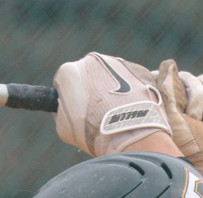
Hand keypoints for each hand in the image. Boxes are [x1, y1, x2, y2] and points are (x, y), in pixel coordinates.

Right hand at [53, 52, 170, 156]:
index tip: (78, 113)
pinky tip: (134, 112)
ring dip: (114, 93)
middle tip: (99, 115)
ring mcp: (118, 63)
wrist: (130, 132)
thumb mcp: (64, 128)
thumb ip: (61, 111)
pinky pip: (134, 82)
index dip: (70, 100)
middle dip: (93, 92)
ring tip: (119, 117)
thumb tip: (65, 109)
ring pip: (113, 77)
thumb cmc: (93, 131)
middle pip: (90, 76)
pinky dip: (134, 94)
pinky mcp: (140, 70)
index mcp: (69, 70)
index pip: (65, 82)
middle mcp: (93, 60)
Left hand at [156, 59, 202, 197]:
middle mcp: (185, 99)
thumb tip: (169, 62)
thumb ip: (168, 88)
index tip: (187, 115)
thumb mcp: (173, 118)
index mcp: (168, 101)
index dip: (186, 95)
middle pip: (198, 80)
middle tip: (200, 126)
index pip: (176, 77)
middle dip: (201, 104)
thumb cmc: (189, 147)